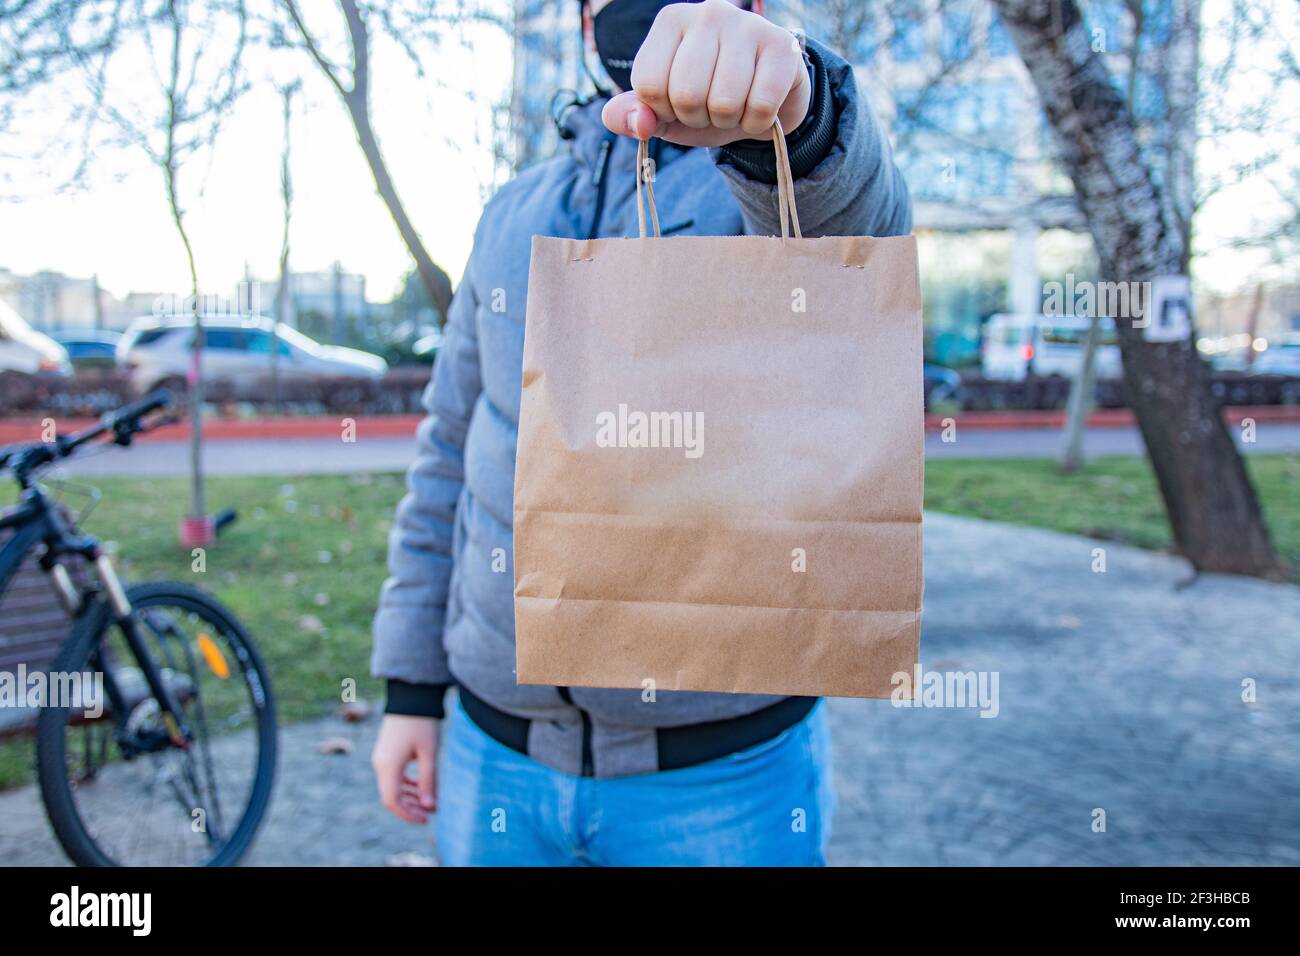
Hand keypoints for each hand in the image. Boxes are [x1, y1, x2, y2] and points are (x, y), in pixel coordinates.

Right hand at [371, 714, 437, 823]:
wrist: (411, 697)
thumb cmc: (422, 724)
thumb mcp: (429, 754)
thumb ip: (429, 781)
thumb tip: (430, 807)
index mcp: (388, 766)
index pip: (392, 801)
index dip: (408, 814)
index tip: (426, 818)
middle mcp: (380, 764)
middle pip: (391, 796)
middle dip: (411, 807)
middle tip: (432, 811)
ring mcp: (382, 758)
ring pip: (392, 787)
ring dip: (410, 796)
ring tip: (430, 800)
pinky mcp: (387, 752)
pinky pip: (394, 776)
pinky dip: (406, 784)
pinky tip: (422, 785)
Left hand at [601, 0, 809, 146]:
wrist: (766, 98)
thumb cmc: (707, 99)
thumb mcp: (662, 111)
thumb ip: (630, 115)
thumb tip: (640, 124)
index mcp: (671, 21)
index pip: (648, 85)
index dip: (663, 111)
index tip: (679, 103)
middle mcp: (708, 13)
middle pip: (685, 95)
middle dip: (697, 118)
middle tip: (710, 107)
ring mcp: (748, 25)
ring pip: (724, 103)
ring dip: (728, 122)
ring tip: (734, 106)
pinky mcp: (782, 47)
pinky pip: (760, 106)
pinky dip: (757, 123)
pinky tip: (759, 107)